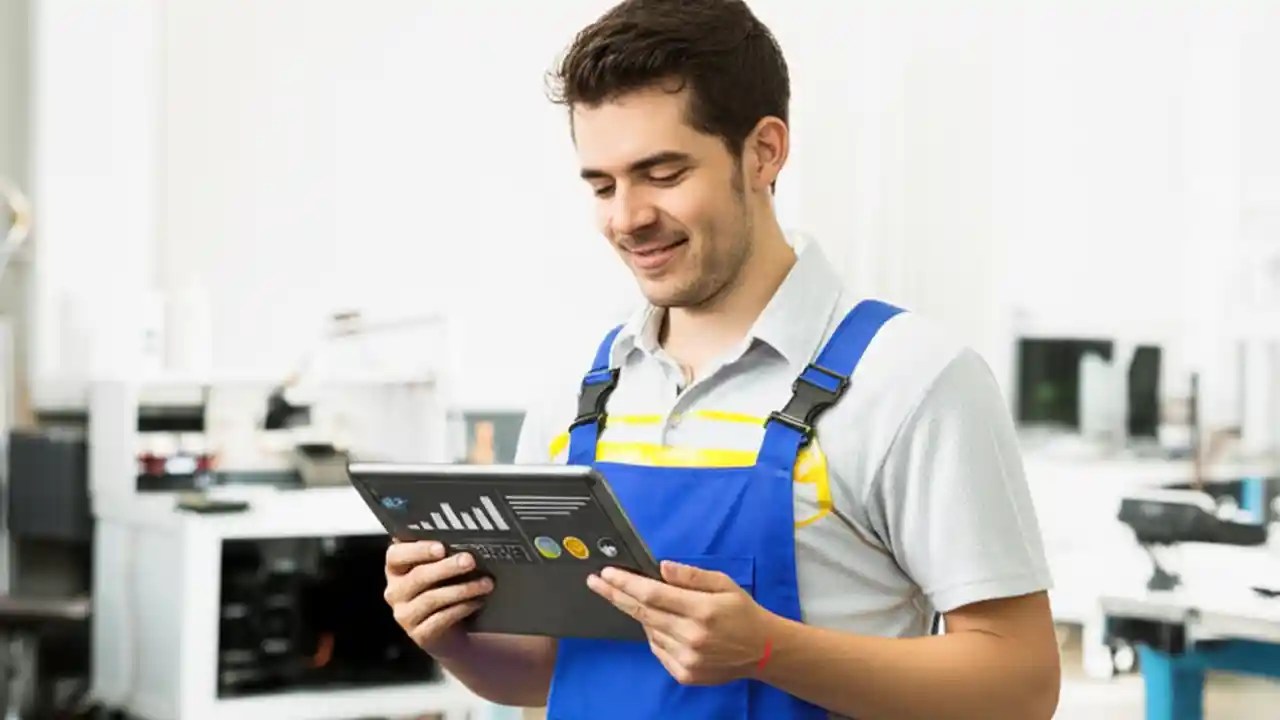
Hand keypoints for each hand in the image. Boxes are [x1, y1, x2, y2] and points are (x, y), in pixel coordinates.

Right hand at [384, 540, 492, 655]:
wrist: (452, 630)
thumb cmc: (446, 587)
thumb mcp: (441, 568)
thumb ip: (444, 554)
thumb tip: (466, 543)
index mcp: (396, 568)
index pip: (396, 555)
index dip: (417, 550)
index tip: (441, 547)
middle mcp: (395, 591)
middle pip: (418, 576)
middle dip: (447, 567)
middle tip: (470, 560)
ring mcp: (405, 615)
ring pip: (432, 598)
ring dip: (462, 589)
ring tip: (485, 583)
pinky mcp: (420, 635)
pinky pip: (441, 619)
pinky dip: (462, 608)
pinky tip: (478, 601)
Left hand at [588, 560, 771, 685]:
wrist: (761, 650)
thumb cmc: (742, 611)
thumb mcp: (723, 583)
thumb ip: (691, 576)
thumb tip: (661, 567)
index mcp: (702, 610)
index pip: (653, 594)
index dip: (626, 583)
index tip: (607, 573)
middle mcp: (692, 636)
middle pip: (642, 612)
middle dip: (615, 595)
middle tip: (595, 582)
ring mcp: (686, 659)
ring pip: (648, 631)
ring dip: (640, 614)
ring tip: (646, 602)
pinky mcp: (684, 674)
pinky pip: (657, 649)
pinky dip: (653, 634)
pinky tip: (663, 624)